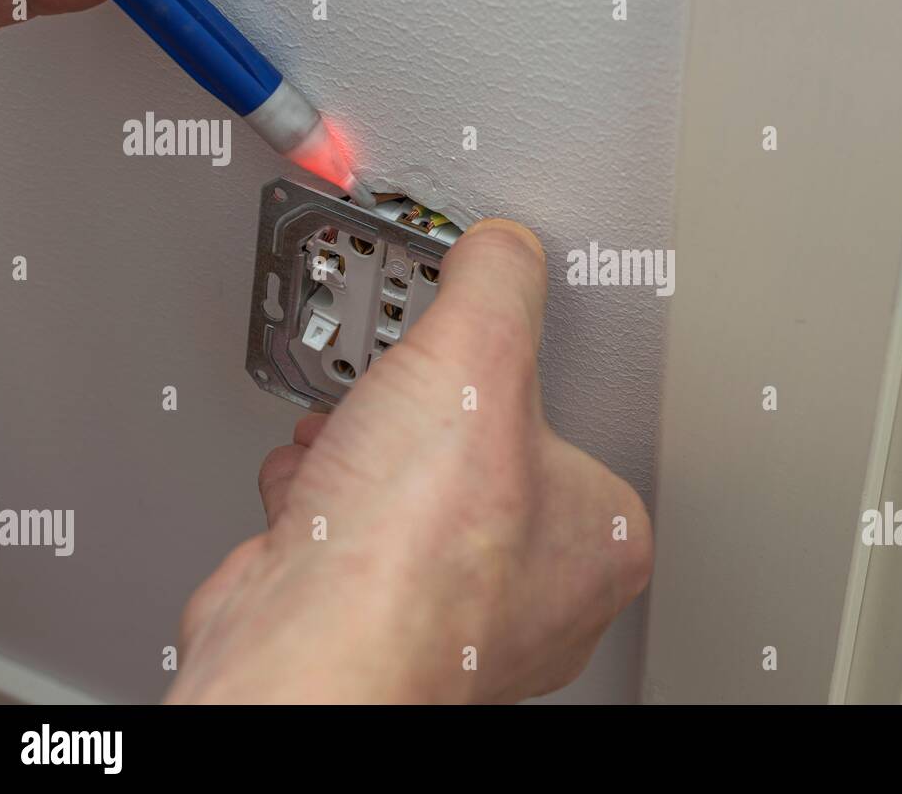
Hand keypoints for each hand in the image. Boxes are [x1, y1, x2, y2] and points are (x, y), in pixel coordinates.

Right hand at [167, 219, 653, 702]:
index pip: (573, 428)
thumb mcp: (476, 353)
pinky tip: (307, 483)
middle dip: (425, 412)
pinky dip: (319, 498)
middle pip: (480, 458)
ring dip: (363, 448)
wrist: (301, 654)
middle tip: (404, 387)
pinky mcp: (371, 622)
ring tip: (348, 427)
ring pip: (411, 496)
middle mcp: (537, 596)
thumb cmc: (408, 555)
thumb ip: (501, 279)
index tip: (472, 349)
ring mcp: (451, 617)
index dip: (510, 375)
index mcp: (601, 543)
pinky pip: (352, 535)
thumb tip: (503, 248)